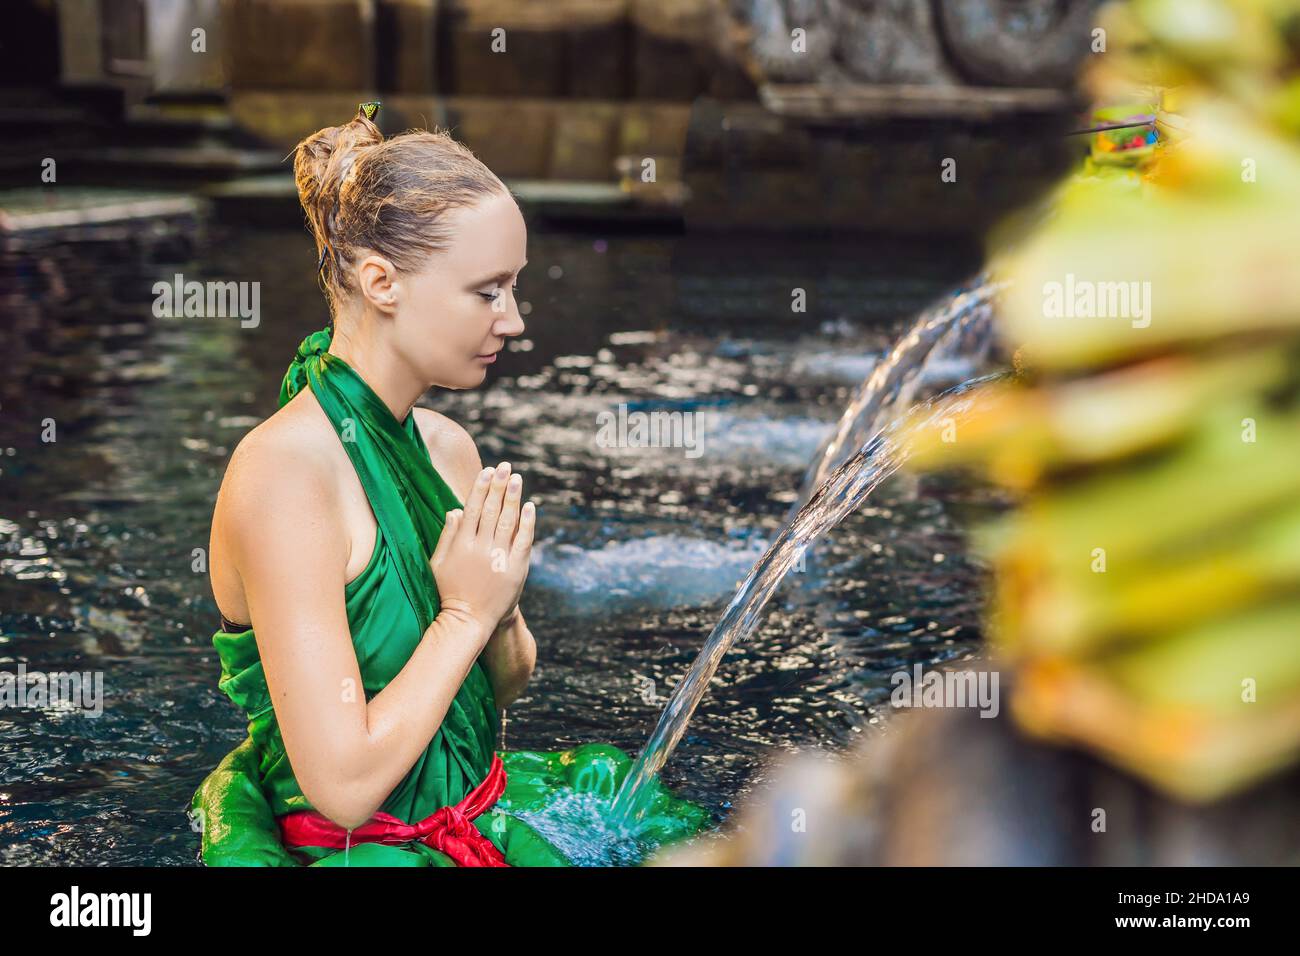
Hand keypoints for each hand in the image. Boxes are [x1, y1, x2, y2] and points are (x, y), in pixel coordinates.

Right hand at [430, 462, 533, 639]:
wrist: (468, 621)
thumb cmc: (449, 592)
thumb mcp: (439, 564)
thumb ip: (447, 536)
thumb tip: (455, 510)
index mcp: (462, 544)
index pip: (473, 509)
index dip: (481, 488)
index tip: (487, 471)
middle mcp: (481, 548)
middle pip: (492, 510)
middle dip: (499, 486)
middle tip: (505, 467)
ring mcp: (499, 557)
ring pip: (508, 521)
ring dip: (513, 497)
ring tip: (517, 479)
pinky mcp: (516, 568)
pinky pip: (523, 540)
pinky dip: (527, 522)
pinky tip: (529, 506)